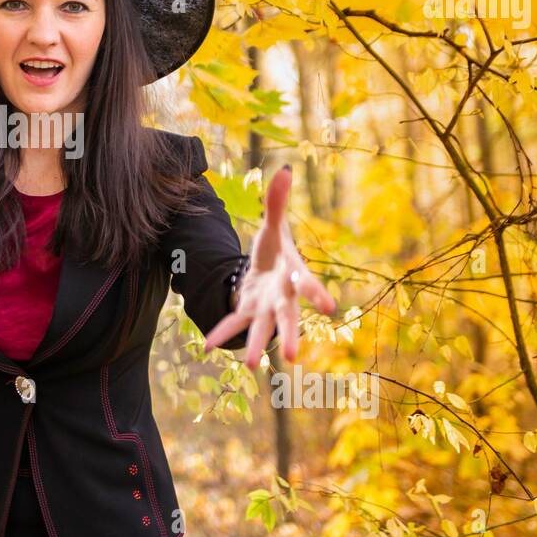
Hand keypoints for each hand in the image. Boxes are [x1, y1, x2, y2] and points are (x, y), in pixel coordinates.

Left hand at [203, 165, 336, 366]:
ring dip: (256, 346)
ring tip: (250, 366)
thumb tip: (284, 170)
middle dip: (289, 335)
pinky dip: (221, 334)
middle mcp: (283, 298)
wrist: (267, 271)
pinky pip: (233, 324)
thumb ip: (277, 203)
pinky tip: (206, 347)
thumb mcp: (274, 227)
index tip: (329, 307)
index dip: (317, 294)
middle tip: (292, 357)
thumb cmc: (276, 251)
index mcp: (294, 276)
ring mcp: (265, 309)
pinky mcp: (247, 312)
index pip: (307, 285)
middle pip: (288, 319)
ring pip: (262, 330)